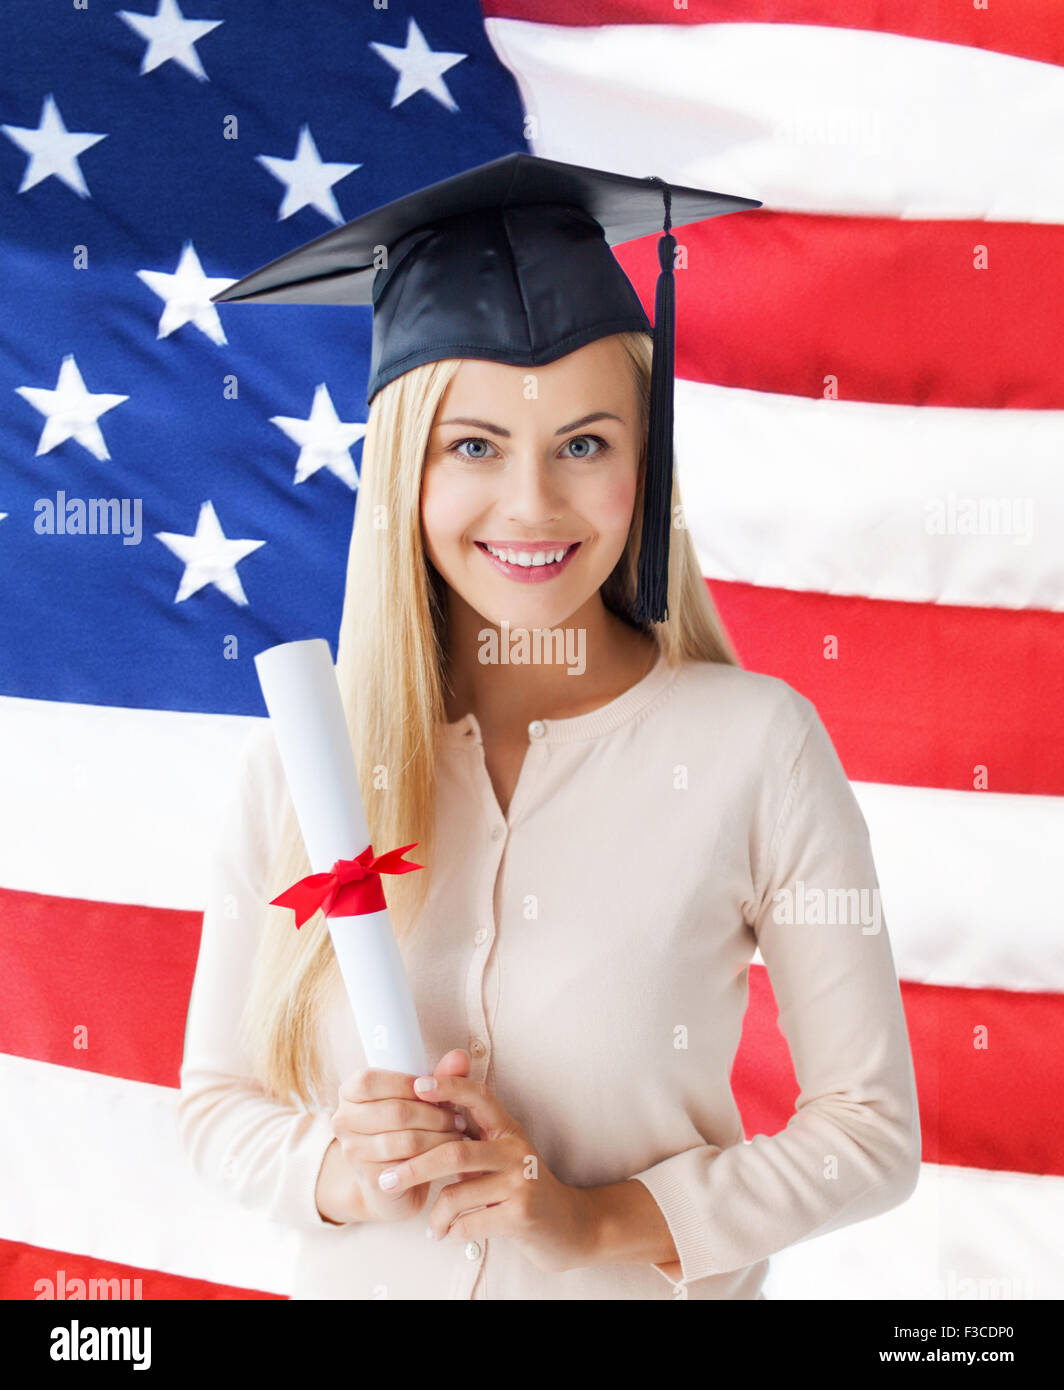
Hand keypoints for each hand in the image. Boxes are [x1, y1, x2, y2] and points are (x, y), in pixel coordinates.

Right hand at [327, 1048, 473, 1223]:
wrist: (398, 1180)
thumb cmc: (409, 1127)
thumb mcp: (423, 1097)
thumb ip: (440, 1075)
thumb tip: (460, 1055)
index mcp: (350, 1091)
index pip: (371, 1080)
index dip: (406, 1083)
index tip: (437, 1089)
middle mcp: (343, 1120)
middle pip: (395, 1111)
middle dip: (434, 1114)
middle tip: (459, 1117)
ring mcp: (353, 1151)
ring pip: (406, 1140)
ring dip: (440, 1136)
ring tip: (458, 1133)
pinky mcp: (369, 1178)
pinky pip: (408, 1166)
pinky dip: (434, 1158)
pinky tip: (447, 1154)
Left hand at [384, 1071, 595, 1274]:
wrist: (570, 1226)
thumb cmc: (523, 1189)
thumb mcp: (500, 1156)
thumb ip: (471, 1137)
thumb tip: (426, 1110)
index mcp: (508, 1130)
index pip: (479, 1096)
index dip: (449, 1086)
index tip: (417, 1085)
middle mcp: (516, 1151)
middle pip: (454, 1151)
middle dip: (415, 1167)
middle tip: (386, 1179)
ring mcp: (521, 1182)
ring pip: (458, 1194)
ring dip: (436, 1215)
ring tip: (432, 1226)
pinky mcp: (522, 1216)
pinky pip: (470, 1223)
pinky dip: (453, 1232)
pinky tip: (450, 1235)